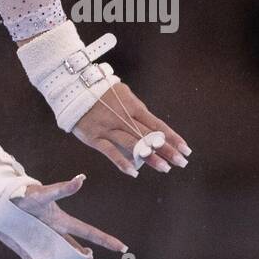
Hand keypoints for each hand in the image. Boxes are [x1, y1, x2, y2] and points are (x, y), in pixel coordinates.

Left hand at [0, 174, 125, 258]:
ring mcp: (42, 244)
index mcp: (62, 221)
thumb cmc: (24, 193)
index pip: (88, 232)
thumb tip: (81, 178)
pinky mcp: (27, 249)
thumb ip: (62, 189)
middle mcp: (55, 235)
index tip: (123, 248)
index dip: (105, 240)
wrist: (0, 199)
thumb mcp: (42, 193)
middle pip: (79, 255)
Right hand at [73, 82, 189, 176]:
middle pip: (148, 136)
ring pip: (133, 144)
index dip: (172, 137)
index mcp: (132, 105)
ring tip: (165, 168)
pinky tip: (134, 172)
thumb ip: (135, 110)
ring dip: (150, 157)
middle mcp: (122, 117)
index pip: (157, 124)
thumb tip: (153, 127)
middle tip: (182, 162)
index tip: (186, 149)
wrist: (72, 87)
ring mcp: (108, 127)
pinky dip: (122, 162)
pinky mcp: (94, 136)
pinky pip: (110, 151)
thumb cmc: (100, 91)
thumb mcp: (122, 94)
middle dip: (167, 150)